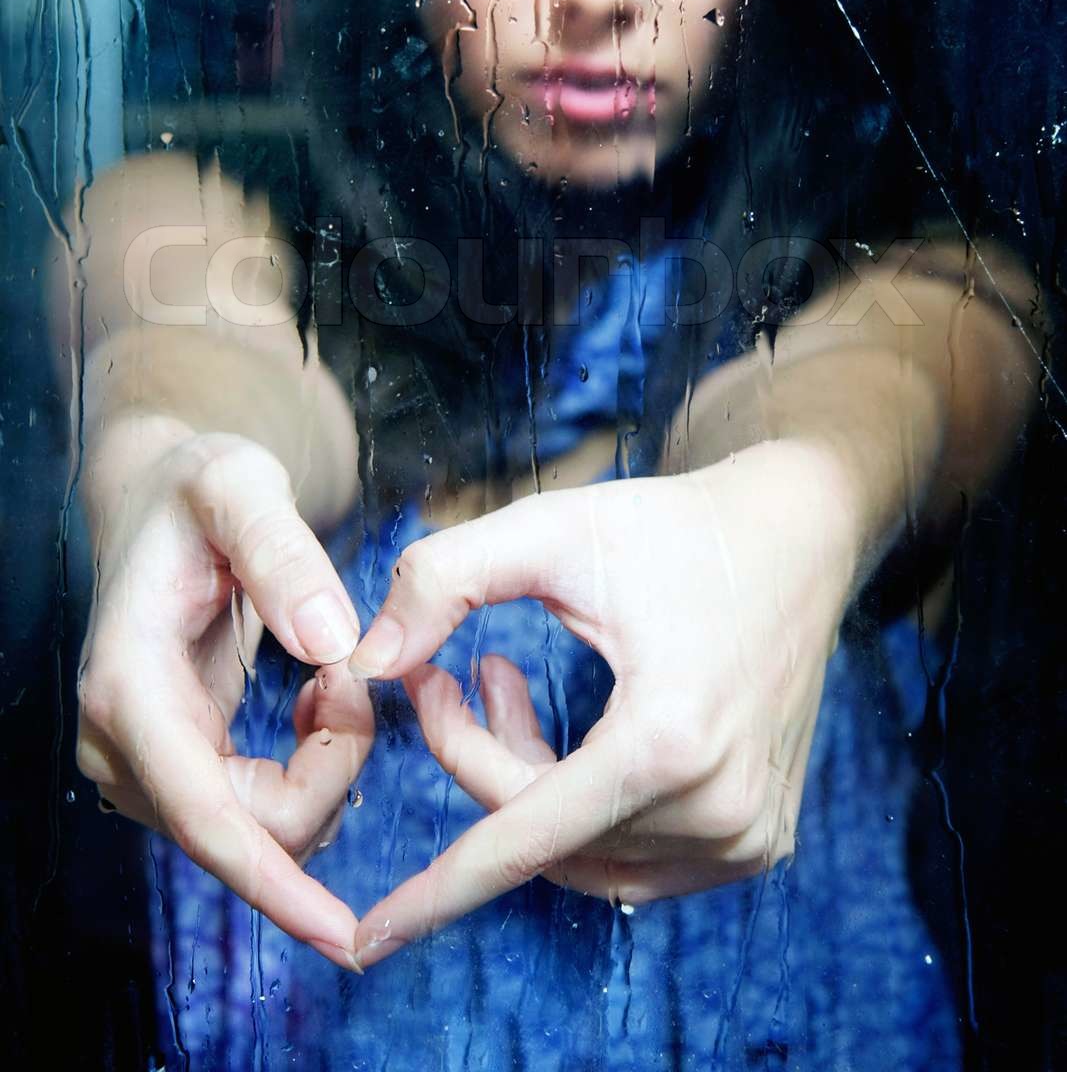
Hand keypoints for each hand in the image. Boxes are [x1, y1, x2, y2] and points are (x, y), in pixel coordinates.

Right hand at [75, 414, 370, 970]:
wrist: (165, 497)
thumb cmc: (200, 487)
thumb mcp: (242, 488)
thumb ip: (283, 555)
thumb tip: (332, 643)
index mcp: (128, 686)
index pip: (203, 814)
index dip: (274, 880)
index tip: (340, 932)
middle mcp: (123, 741)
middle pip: (250, 829)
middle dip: (332, 768)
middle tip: (355, 675)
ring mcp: (147, 760)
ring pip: (265, 825)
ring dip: (326, 764)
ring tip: (335, 676)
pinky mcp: (179, 762)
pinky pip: (264, 805)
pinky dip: (312, 763)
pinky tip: (319, 697)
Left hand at [347, 439, 860, 968]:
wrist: (794, 537)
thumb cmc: (673, 528)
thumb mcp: (552, 530)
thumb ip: (443, 580)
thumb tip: (366, 664)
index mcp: (668, 741)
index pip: (522, 842)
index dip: (433, 893)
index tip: (360, 939)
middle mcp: (718, 808)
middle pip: (542, 831)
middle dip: (477, 754)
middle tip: (456, 672)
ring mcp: (745, 835)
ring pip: (579, 851)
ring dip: (524, 779)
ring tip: (504, 681)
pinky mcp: (757, 839)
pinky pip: (629, 855)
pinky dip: (578, 805)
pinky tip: (569, 729)